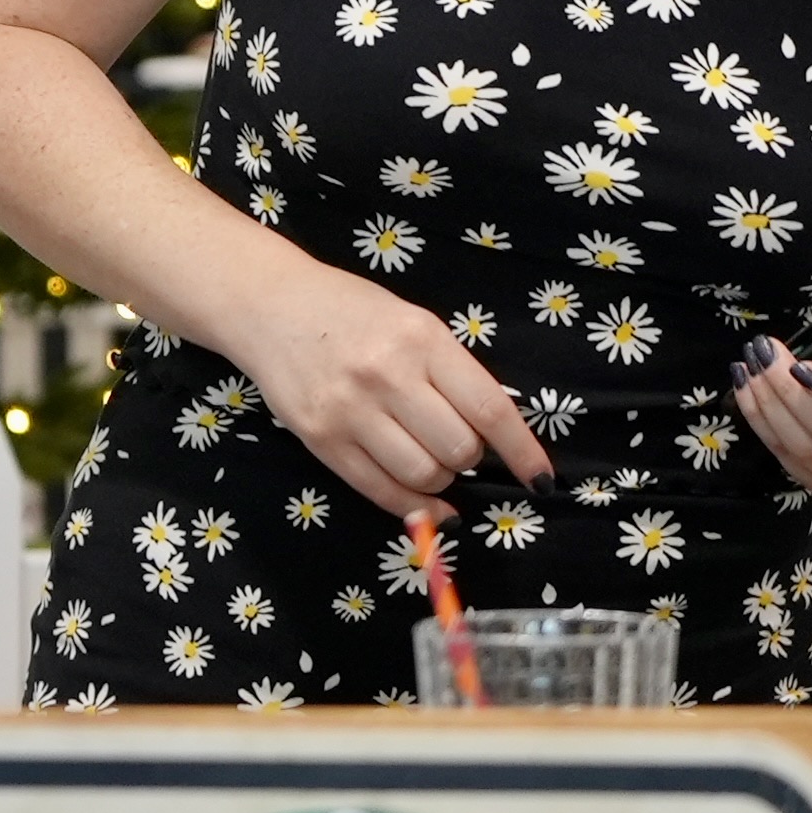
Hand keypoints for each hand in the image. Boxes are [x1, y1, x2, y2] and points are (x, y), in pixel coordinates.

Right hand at [220, 263, 552, 519]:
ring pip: (424, 475)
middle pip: (459, 449)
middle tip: (459, 444)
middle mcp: (387, 376)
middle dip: (471, 457)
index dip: (522, 451)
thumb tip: (492, 435)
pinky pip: (380, 490)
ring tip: (432, 458)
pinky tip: (429, 506)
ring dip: (442, 479)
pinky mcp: (321, 440)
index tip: (541, 478)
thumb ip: (450, 372)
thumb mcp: (413, 322)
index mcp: (422, 339)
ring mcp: (350, 411)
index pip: (489, 408)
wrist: (270, 306)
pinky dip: (414, 506)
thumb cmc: (351, 311)